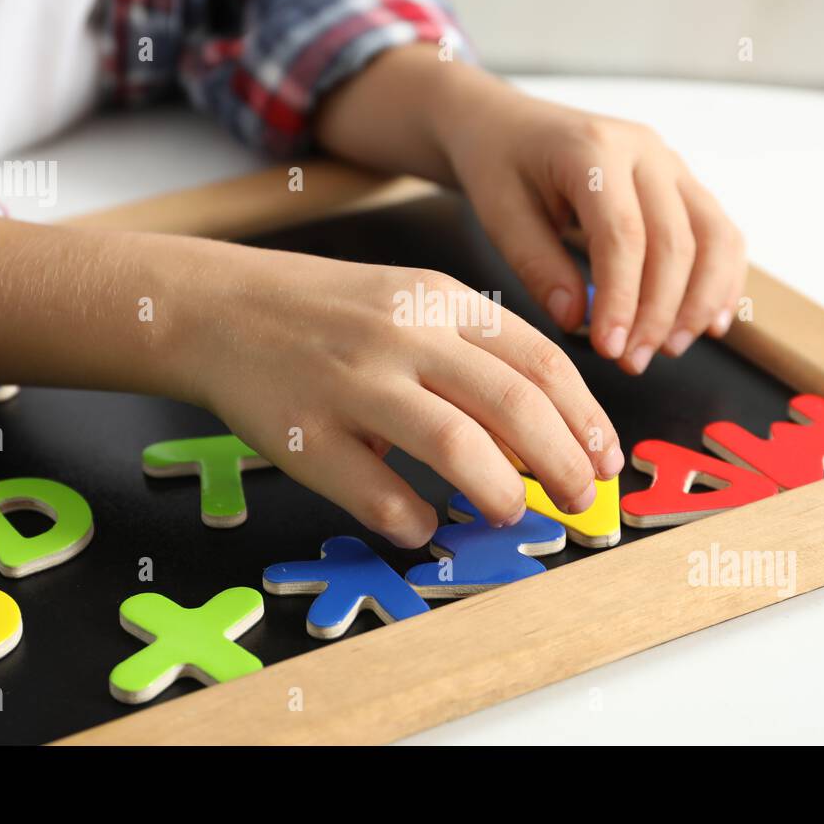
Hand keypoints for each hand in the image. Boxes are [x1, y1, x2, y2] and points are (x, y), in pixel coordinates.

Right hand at [186, 245, 623, 546]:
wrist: (218, 307)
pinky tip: (422, 524)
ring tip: (512, 514)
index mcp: (440, 300)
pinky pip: (373, 490)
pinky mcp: (303, 431)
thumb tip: (545, 432)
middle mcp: (404, 335)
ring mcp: (352, 382)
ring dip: (500, 492)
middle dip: (563, 463)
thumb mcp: (412, 302)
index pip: (539, 360)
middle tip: (580, 501)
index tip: (604, 459)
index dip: (585, 418)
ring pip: (455, 445)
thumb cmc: (329, 313)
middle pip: (513, 405)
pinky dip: (409, 517)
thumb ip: (475, 351)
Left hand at [436, 82, 746, 373]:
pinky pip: (722, 233)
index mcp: (592, 150)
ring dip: (701, 301)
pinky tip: (711, 325)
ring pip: (714, 237)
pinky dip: (723, 281)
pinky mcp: (684, 182)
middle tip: (634, 363)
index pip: (622, 235)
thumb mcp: (500, 215)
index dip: (623, 299)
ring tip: (671, 349)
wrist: (508, 124)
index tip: (610, 349)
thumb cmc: (500, 168)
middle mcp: (644, 150)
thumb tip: (577, 321)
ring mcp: (672, 163)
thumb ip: (537, 266)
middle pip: (675, 240)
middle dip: (660, 312)